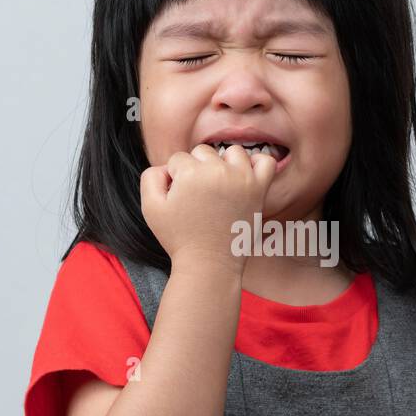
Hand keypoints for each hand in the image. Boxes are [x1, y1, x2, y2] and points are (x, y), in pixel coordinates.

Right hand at [140, 143, 277, 272]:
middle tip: (198, 198)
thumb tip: (167, 166)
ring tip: (218, 188)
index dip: (174, 178)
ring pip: (231, 152)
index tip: (180, 200)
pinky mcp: (258, 190)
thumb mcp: (150, 207)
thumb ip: (151, 177)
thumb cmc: (179, 237)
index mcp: (191, 173)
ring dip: (224, 164)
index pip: (178, 159)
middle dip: (197, 170)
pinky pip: (265, 162)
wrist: (209, 264)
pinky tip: (243, 178)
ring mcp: (241, 179)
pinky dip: (256, 164)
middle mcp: (218, 171)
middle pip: (203, 153)